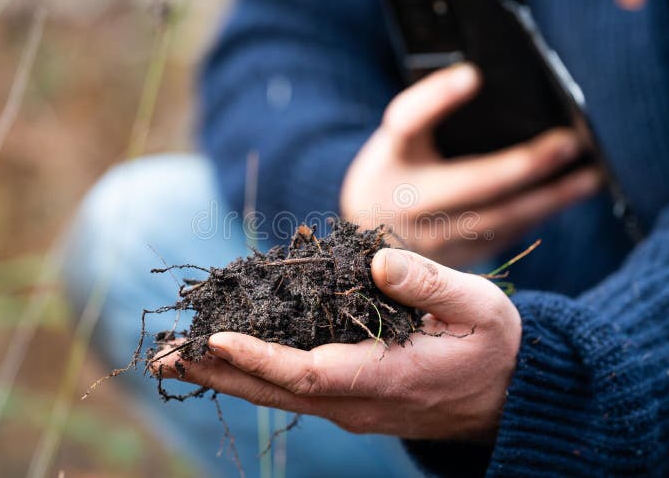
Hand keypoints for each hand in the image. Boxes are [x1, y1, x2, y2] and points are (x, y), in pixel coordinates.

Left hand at [152, 248, 521, 441]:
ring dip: (223, 376)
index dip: (259, 357)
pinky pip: (291, 389)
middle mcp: (359, 401)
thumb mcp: (477, 306)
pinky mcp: (349, 399)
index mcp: (388, 378)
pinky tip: (224, 358)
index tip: (213, 340)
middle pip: (275, 391)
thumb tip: (375, 262)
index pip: (310, 373)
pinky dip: (251, 372)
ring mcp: (351, 406)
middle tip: (162, 358)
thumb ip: (430, 283)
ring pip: (276, 395)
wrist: (505, 396)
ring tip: (174, 359)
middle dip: (216, 374)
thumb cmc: (492, 346)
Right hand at [340, 63, 599, 266]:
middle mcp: (404, 204)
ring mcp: (429, 240)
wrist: (369, 237)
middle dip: (524, 165)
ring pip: (496, 219)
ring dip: (548, 199)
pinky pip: (501, 238)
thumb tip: (479, 78)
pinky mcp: (452, 265)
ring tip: (590, 177)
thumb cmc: (392, 173)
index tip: (473, 75)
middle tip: (571, 142)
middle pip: (469, 184)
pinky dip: (536, 217)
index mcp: (385, 161)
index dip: (436, 98)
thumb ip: (428, 110)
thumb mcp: (397, 140)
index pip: (406, 123)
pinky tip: (565, 198)